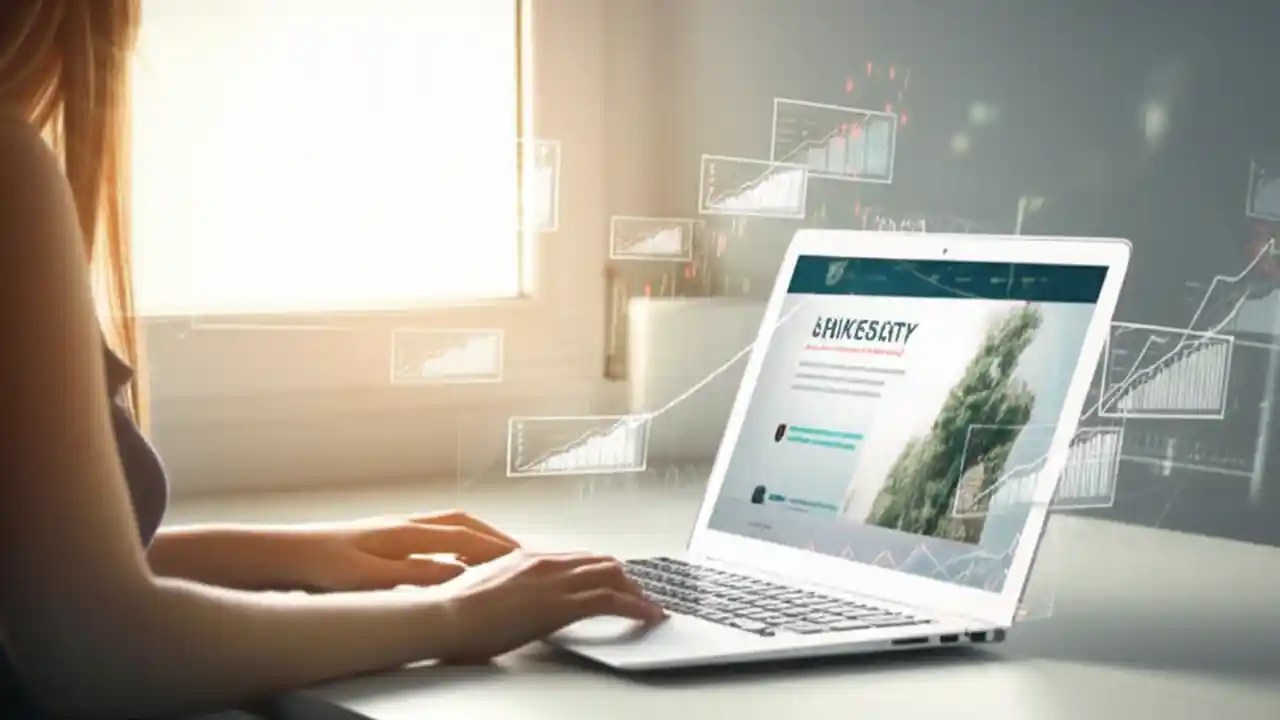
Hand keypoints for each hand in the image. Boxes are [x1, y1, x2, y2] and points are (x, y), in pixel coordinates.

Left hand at [294, 511, 520, 591]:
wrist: (286, 553)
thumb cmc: (322, 567)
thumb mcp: (371, 577)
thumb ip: (415, 574)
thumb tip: (456, 572)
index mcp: (406, 533)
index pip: (463, 538)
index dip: (494, 549)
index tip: (521, 558)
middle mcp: (405, 524)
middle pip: (461, 523)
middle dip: (492, 535)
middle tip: (518, 551)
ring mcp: (394, 527)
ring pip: (448, 525)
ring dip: (475, 536)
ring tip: (494, 551)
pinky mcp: (384, 537)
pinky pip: (434, 533)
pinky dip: (455, 541)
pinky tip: (452, 557)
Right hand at [433, 549, 665, 661]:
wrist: (446, 616)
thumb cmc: (455, 610)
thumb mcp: (485, 588)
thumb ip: (506, 586)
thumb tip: (511, 597)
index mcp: (527, 557)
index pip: (577, 558)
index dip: (600, 570)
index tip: (612, 580)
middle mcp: (545, 561)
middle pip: (600, 562)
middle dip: (623, 579)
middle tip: (637, 595)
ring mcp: (554, 580)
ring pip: (612, 575)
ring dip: (635, 592)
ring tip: (648, 607)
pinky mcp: (561, 604)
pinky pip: (611, 601)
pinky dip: (636, 607)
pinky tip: (648, 616)